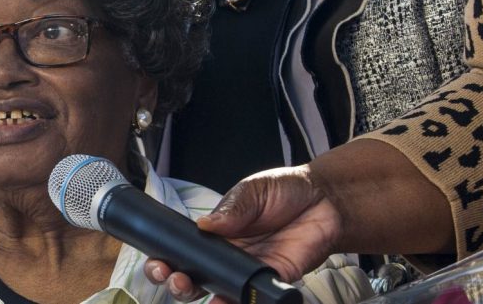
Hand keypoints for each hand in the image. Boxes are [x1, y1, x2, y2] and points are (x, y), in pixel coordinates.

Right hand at [143, 166, 341, 301]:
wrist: (325, 199)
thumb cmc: (284, 190)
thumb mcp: (252, 190)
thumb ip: (231, 208)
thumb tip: (204, 224)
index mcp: (216, 232)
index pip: (184, 250)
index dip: (166, 259)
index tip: (158, 262)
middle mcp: (229, 255)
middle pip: (194, 277)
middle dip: (176, 283)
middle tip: (173, 278)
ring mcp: (250, 270)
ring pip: (219, 292)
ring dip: (201, 297)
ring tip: (190, 290)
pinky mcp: (274, 279)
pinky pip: (254, 297)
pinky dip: (238, 302)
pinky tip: (225, 302)